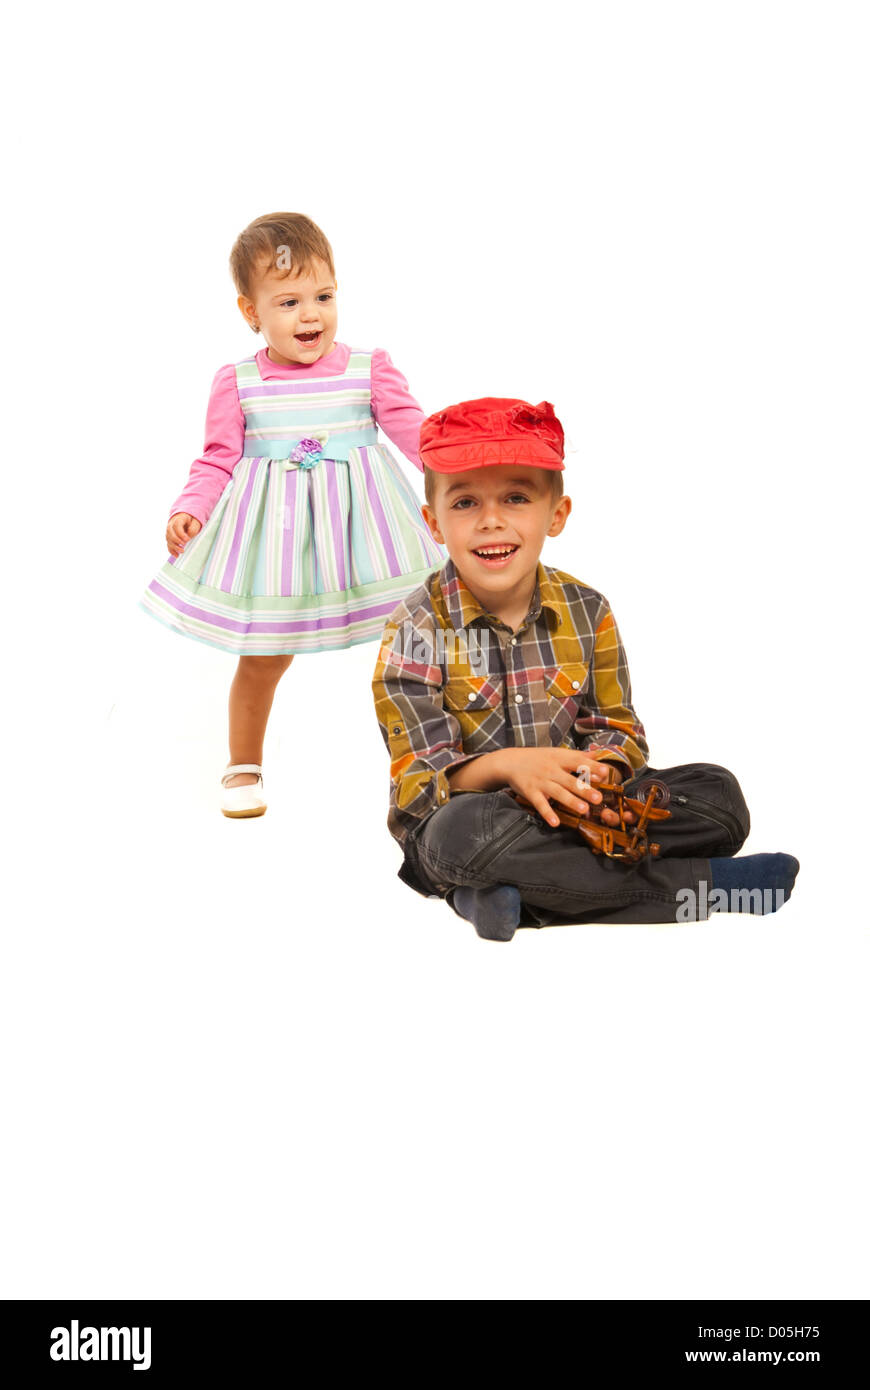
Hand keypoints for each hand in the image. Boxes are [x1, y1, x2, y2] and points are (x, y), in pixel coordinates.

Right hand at [166, 512, 201, 556]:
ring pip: (168, 539)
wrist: (186, 520)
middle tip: (184, 544)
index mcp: (178, 519)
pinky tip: (176, 555)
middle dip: (176, 539)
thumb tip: (188, 537)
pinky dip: (171, 550)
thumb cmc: (191, 521)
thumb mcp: (195, 522)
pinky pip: (168, 544)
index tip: (187, 539)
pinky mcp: (169, 538)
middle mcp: (171, 525)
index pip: (176, 525)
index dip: (181, 533)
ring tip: (182, 551)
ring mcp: (169, 531)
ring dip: (174, 546)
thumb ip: (193, 529)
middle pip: (169, 532)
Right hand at [501, 748, 628, 828]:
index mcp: (560, 759)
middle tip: (599, 798)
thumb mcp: (557, 753)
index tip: (605, 772)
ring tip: (584, 810)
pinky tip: (555, 822)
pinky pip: (539, 804)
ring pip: (557, 792)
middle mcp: (551, 770)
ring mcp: (541, 782)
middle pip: (570, 780)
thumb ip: (578, 756)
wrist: (510, 761)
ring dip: (570, 801)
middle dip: (584, 789)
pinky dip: (547, 813)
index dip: (592, 767)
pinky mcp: (530, 792)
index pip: (578, 762)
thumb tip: (599, 754)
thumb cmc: (538, 758)